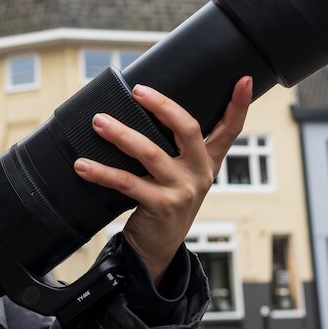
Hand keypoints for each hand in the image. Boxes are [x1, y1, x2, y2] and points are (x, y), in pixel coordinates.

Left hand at [73, 78, 252, 284]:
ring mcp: (182, 190)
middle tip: (138, 90)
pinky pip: (127, 182)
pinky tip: (83, 165)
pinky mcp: (161, 205)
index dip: (239, 105)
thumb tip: (138, 111)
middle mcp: (200, 173)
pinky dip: (102, 172)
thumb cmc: (163, 203)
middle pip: (188, 129)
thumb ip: (172, 149)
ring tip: (99, 122)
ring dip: (121, 134)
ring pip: (150, 152)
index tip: (244, 79)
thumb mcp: (178, 176)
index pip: (230, 130)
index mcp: (207, 162)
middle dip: (162, 106)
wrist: (157, 248)